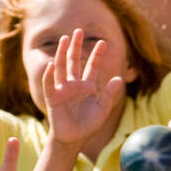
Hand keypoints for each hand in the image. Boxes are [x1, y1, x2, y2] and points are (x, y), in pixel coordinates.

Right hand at [43, 29, 124, 146]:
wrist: (74, 138)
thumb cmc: (89, 125)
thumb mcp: (103, 109)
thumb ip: (109, 94)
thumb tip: (119, 79)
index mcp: (87, 86)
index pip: (92, 66)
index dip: (97, 54)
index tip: (103, 42)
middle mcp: (74, 84)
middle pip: (74, 61)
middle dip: (76, 46)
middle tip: (79, 31)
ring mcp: (62, 89)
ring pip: (61, 67)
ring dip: (62, 53)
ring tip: (65, 39)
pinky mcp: (52, 97)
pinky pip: (50, 84)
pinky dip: (50, 75)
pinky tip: (53, 64)